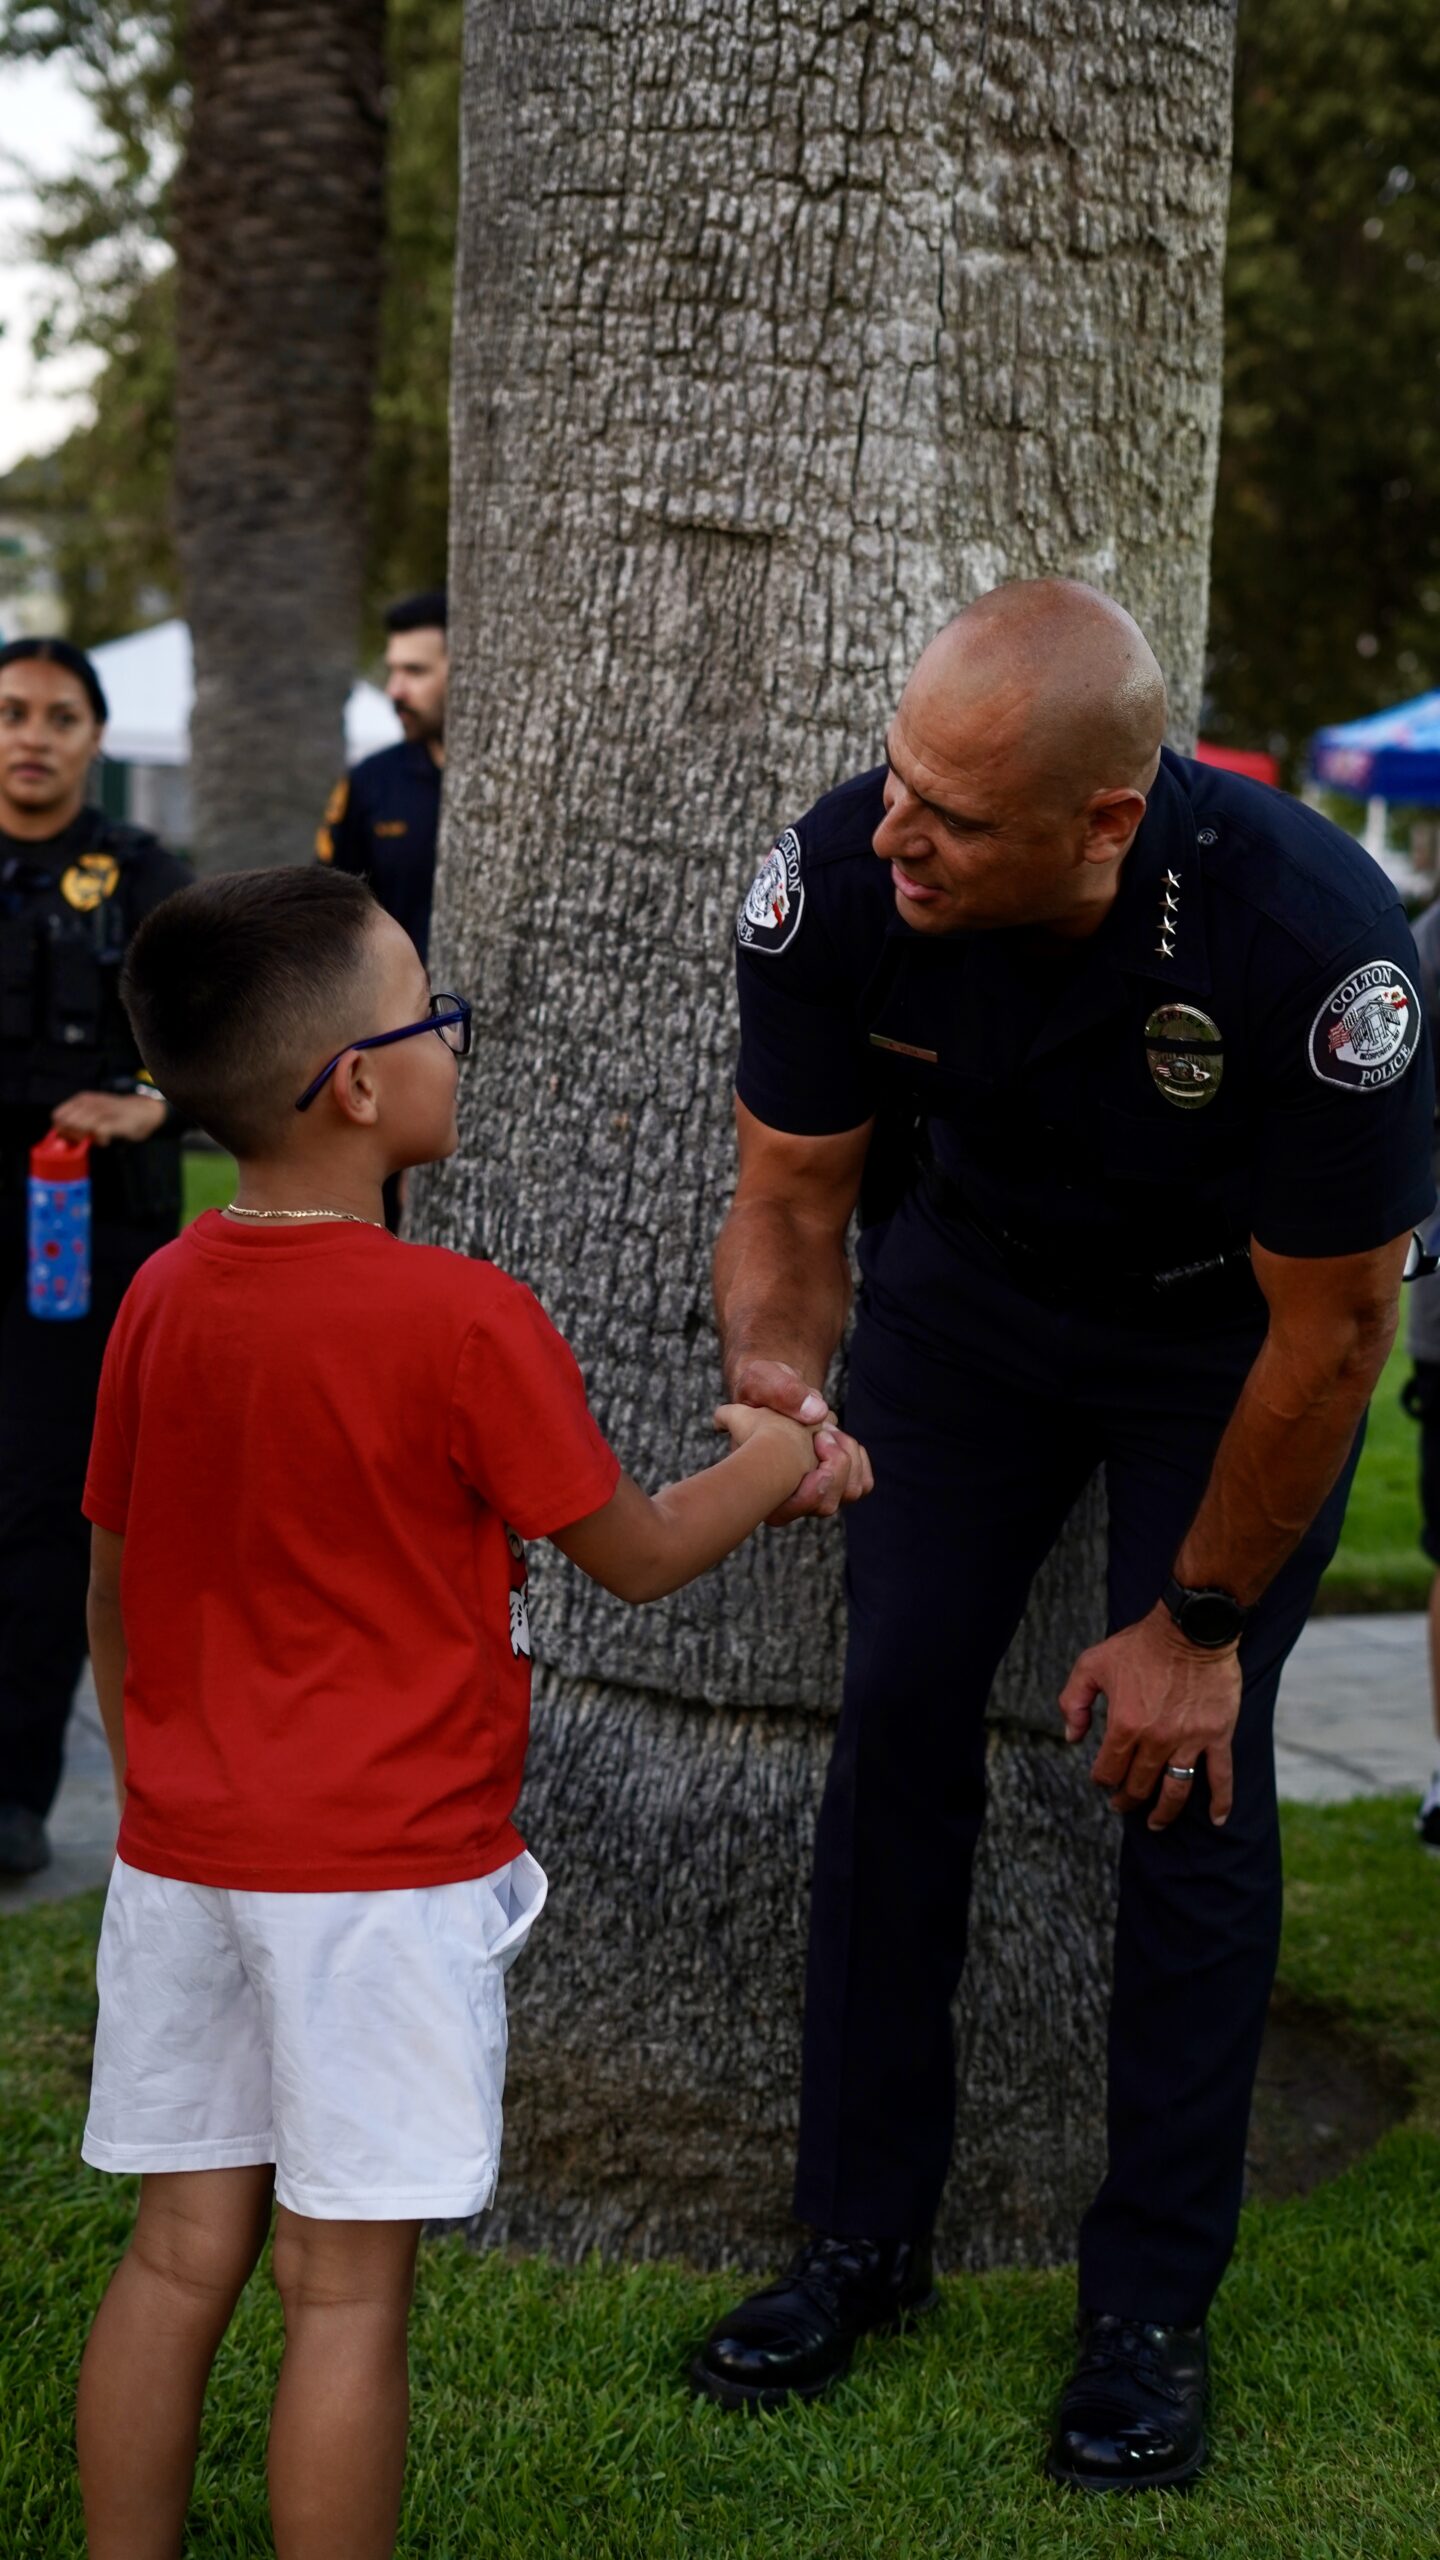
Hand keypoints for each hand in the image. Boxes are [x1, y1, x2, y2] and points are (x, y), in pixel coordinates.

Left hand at [51, 1090, 166, 1145]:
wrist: (143, 1111)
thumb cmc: (116, 1115)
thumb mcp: (94, 1113)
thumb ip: (77, 1122)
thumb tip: (59, 1138)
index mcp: (82, 1099)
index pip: (57, 1115)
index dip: (61, 1129)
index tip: (71, 1137)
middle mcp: (89, 1102)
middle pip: (65, 1123)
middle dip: (71, 1135)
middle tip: (84, 1139)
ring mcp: (102, 1110)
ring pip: (78, 1126)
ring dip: (85, 1138)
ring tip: (96, 1139)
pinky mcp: (114, 1121)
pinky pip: (98, 1133)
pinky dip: (100, 1141)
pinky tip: (106, 1140)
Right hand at [727, 1356, 874, 1523]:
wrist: (780, 1393)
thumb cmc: (763, 1389)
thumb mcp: (760, 1379)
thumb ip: (778, 1390)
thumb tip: (816, 1412)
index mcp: (758, 1483)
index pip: (783, 1513)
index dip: (806, 1492)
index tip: (815, 1446)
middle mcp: (786, 1496)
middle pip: (823, 1506)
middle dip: (834, 1466)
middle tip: (821, 1434)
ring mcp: (815, 1493)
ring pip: (848, 1494)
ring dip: (846, 1458)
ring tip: (826, 1432)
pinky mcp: (838, 1484)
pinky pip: (862, 1485)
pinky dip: (858, 1460)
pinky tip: (839, 1439)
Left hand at [1059, 1602, 1240, 1831]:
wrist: (1190, 1628)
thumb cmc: (1140, 1645)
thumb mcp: (1092, 1664)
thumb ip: (1074, 1701)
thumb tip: (1072, 1736)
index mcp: (1124, 1725)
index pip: (1108, 1769)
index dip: (1102, 1778)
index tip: (1103, 1779)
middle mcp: (1156, 1739)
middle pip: (1138, 1784)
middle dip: (1126, 1799)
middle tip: (1123, 1804)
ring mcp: (1189, 1741)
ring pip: (1175, 1790)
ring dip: (1163, 1812)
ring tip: (1155, 1822)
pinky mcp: (1217, 1735)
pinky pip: (1220, 1776)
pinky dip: (1220, 1801)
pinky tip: (1216, 1819)